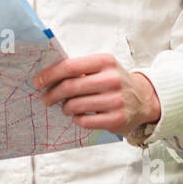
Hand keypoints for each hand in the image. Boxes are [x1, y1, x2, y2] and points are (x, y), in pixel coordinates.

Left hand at [34, 54, 161, 136]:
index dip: (50, 74)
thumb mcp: (103, 67)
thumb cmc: (115, 81)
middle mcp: (112, 79)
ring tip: (66, 107)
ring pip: (76, 105)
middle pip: (70, 87)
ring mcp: (115, 100)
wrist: (144, 98)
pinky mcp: (117, 119)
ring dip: (65, 107)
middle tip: (46, 99)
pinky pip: (85, 121)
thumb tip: (49, 75)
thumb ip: (80, 69)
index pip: (70, 66)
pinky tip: (79, 116)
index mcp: (105, 62)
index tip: (38, 81)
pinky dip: (77, 119)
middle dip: (52, 94)